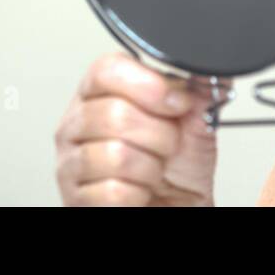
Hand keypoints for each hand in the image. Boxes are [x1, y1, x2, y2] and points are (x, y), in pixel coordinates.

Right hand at [54, 52, 224, 205]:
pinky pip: (114, 192)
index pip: (106, 70)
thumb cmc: (178, 167)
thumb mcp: (195, 120)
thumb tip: (203, 67)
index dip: (148, 85)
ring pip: (116, 155)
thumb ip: (197, 90)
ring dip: (151, 168)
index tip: (178, 103)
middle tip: (168, 147)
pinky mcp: (75, 199)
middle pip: (114, 113)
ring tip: (153, 171)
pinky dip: (139, 195)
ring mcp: (70, 162)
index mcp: (100, 93)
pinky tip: (139, 192)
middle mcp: (78, 123)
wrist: (177, 207)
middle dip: (160, 135)